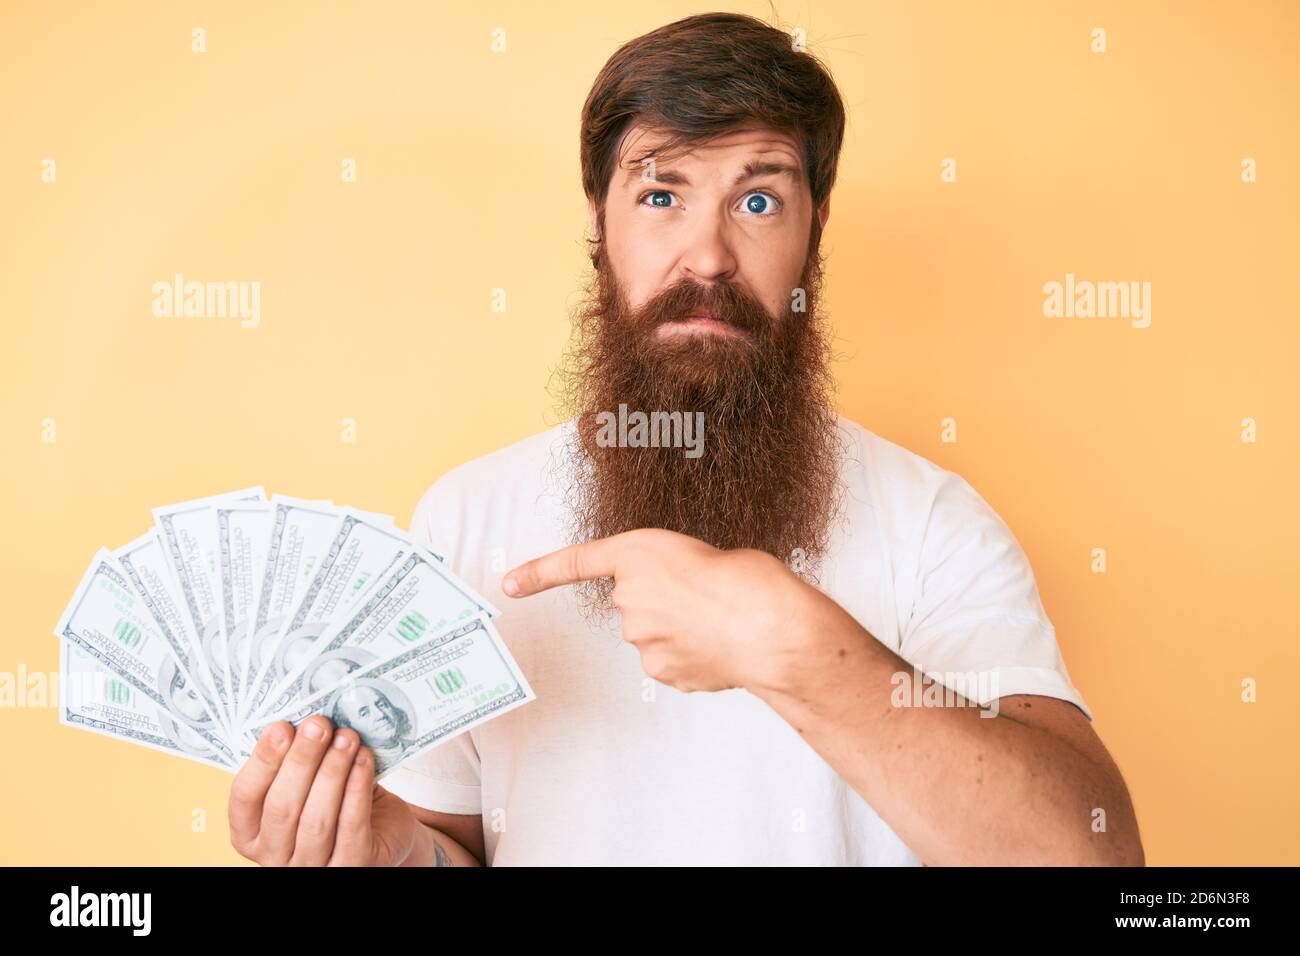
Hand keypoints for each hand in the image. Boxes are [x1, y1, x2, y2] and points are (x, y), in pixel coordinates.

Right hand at [228, 716, 419, 865]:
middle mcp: (275, 858)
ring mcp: (312, 868)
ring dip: (332, 771)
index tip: (282, 726)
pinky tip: (364, 758)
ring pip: (316, 820)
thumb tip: (303, 720)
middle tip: (319, 724)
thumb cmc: (335, 799)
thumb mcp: (308, 780)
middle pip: (281, 808)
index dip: (263, 761)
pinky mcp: (351, 867)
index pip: (244, 797)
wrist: (382, 829)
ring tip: (346, 737)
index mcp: (250, 834)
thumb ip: (297, 759)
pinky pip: (351, 826)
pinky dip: (357, 788)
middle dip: (301, 761)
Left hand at [502, 528, 823, 692]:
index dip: (539, 573)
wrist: (769, 626)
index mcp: (637, 551)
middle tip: (703, 595)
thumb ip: (670, 577)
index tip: (509, 584)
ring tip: (717, 620)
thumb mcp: (702, 554)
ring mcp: (640, 638)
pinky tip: (716, 646)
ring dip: (678, 628)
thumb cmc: (749, 580)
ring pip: (652, 634)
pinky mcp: (659, 670)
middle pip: (634, 602)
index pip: (575, 562)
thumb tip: (672, 615)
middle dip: (661, 601)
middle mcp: (628, 595)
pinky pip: (668, 660)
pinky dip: (689, 655)